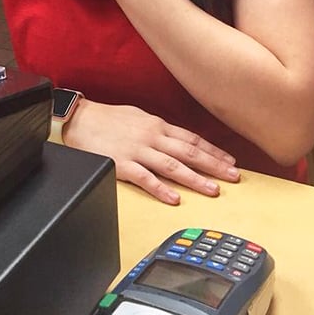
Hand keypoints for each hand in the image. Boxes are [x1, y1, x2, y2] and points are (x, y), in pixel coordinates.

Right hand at [64, 99, 240, 204]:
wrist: (79, 118)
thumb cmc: (107, 118)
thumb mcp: (138, 116)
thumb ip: (158, 130)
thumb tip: (177, 140)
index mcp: (157, 125)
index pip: (192, 139)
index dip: (213, 151)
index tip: (231, 162)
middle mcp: (152, 136)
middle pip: (189, 152)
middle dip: (214, 165)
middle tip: (234, 177)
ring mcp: (137, 150)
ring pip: (173, 165)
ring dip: (195, 178)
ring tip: (213, 190)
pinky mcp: (122, 164)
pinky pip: (145, 178)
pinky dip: (161, 189)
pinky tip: (174, 198)